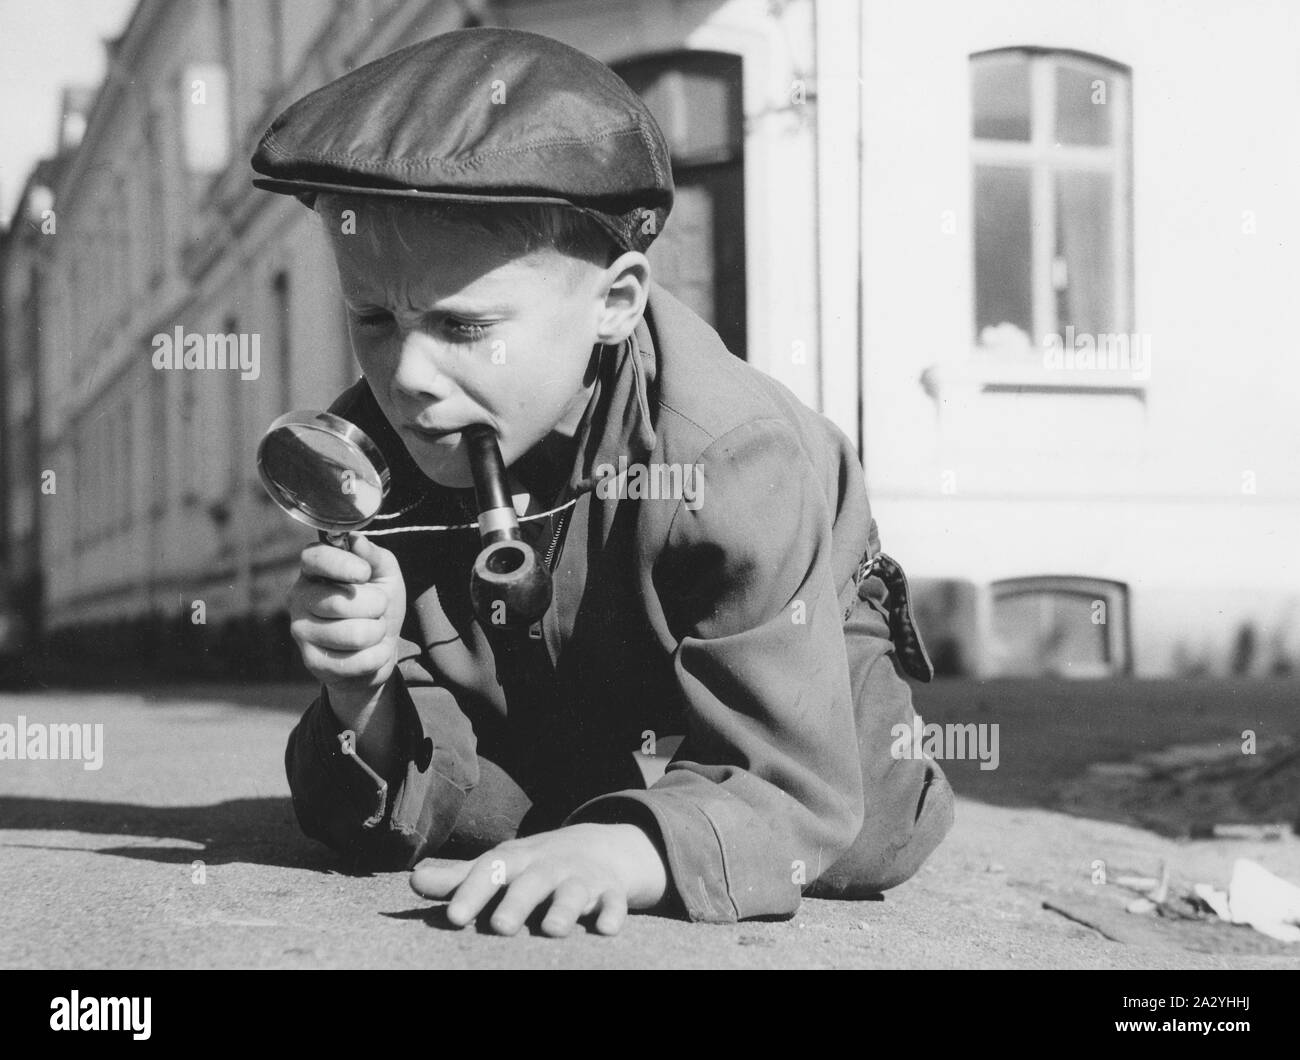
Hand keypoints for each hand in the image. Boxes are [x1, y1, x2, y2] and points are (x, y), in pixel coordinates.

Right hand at [288, 533, 405, 722]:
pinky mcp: (313, 662)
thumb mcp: (385, 575)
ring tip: (374, 629)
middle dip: (376, 606)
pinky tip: (371, 651)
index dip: (341, 564)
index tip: (365, 573)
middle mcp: (299, 599)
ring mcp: (302, 632)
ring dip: (378, 632)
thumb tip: (359, 542)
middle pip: (339, 602)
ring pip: (354, 634)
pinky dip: (378, 655)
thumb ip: (375, 556)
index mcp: (313, 571)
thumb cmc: (378, 605)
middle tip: (378, 608)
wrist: (378, 648)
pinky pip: (358, 661)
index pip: (314, 558)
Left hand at [409, 823, 667, 936]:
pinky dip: (612, 914)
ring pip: (574, 892)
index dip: (472, 892)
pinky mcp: (612, 893)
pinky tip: (606, 928)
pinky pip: (615, 903)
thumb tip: (412, 881)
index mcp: (517, 861)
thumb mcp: (500, 867)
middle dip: (518, 902)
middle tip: (501, 928)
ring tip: (552, 930)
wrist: (598, 847)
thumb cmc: (535, 867)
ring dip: (564, 908)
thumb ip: (459, 879)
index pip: (491, 871)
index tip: (453, 917)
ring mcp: (582, 879)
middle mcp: (549, 867)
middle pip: (533, 882)